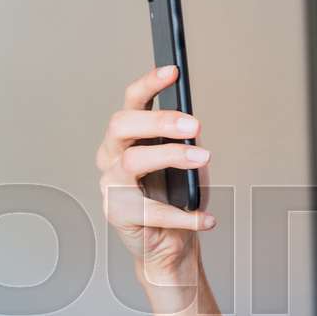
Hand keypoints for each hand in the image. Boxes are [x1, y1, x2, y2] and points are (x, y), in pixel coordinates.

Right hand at [96, 65, 213, 282]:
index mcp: (126, 138)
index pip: (131, 102)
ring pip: (132, 162)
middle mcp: (111, 157)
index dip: (149, 83)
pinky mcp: (117, 214)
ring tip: (203, 159)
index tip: (173, 70)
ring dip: (172, 157)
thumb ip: (184, 144)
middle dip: (159, 120)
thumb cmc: (175, 198)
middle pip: (122, 125)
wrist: (168, 245)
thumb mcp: (185, 164)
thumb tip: (192, 130)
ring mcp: (110, 185)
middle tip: (194, 126)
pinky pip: (150, 210)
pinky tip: (205, 217)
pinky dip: (184, 215)